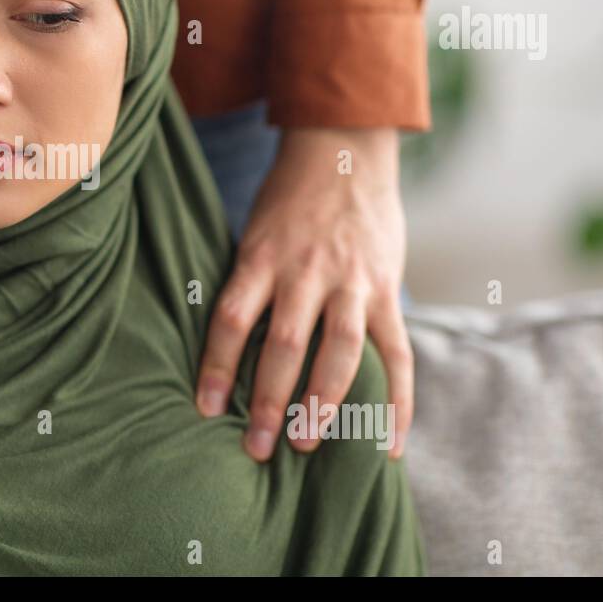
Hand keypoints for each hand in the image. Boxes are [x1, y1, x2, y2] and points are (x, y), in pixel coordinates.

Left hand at [195, 126, 412, 460]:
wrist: (343, 152)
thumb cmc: (286, 203)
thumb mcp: (253, 233)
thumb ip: (246, 285)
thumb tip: (221, 352)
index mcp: (261, 257)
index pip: (232, 319)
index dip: (217, 367)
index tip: (205, 409)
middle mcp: (306, 271)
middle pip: (284, 345)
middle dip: (268, 402)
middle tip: (255, 449)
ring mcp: (350, 282)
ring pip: (339, 353)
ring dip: (323, 405)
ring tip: (306, 444)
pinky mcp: (385, 290)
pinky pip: (396, 353)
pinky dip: (397, 402)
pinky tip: (390, 443)